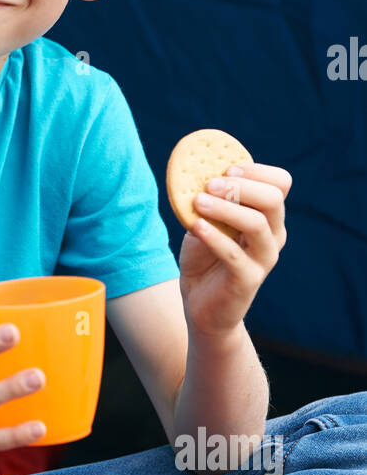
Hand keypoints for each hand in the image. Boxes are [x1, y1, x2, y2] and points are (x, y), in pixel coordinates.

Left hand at [179, 162, 290, 335]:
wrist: (201, 306)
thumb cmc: (204, 258)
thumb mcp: (204, 222)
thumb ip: (206, 200)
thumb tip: (195, 172)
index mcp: (268, 217)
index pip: (280, 183)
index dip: (257, 171)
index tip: (227, 168)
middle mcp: (273, 235)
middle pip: (273, 199)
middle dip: (242, 186)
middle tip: (210, 183)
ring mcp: (264, 258)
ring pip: (257, 224)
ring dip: (226, 208)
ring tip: (198, 201)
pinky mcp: (248, 279)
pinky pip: (234, 253)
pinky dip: (214, 236)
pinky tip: (196, 226)